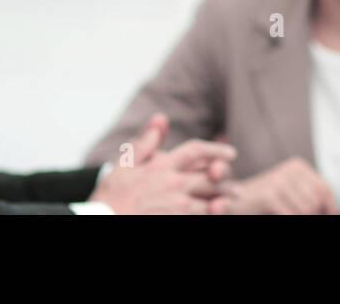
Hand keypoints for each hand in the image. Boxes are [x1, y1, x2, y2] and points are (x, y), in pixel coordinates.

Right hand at [89, 113, 237, 213]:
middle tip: (236, 186)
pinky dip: (210, 215)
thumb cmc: (112, 196)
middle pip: (211, 177)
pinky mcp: (178, 222)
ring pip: (211, 200)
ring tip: (230, 202)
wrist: (103, 220)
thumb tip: (160, 118)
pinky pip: (202, 217)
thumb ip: (145, 141)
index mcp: (162, 165)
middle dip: (226, 180)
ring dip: (223, 200)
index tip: (231, 153)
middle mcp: (173, 183)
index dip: (217, 150)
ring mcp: (178, 206)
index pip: (197, 150)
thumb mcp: (124, 163)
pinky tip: (214, 214)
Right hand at [225, 156, 338, 214]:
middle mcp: (289, 170)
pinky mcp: (269, 195)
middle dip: (315, 214)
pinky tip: (279, 214)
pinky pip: (293, 215)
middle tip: (301, 214)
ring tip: (287, 212)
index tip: (331, 215)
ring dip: (301, 216)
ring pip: (307, 210)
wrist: (235, 200)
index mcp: (298, 166)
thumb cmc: (266, 200)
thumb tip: (334, 211)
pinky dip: (290, 218)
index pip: (325, 189)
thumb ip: (311, 196)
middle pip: (317, 200)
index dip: (331, 207)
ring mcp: (278, 181)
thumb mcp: (292, 192)